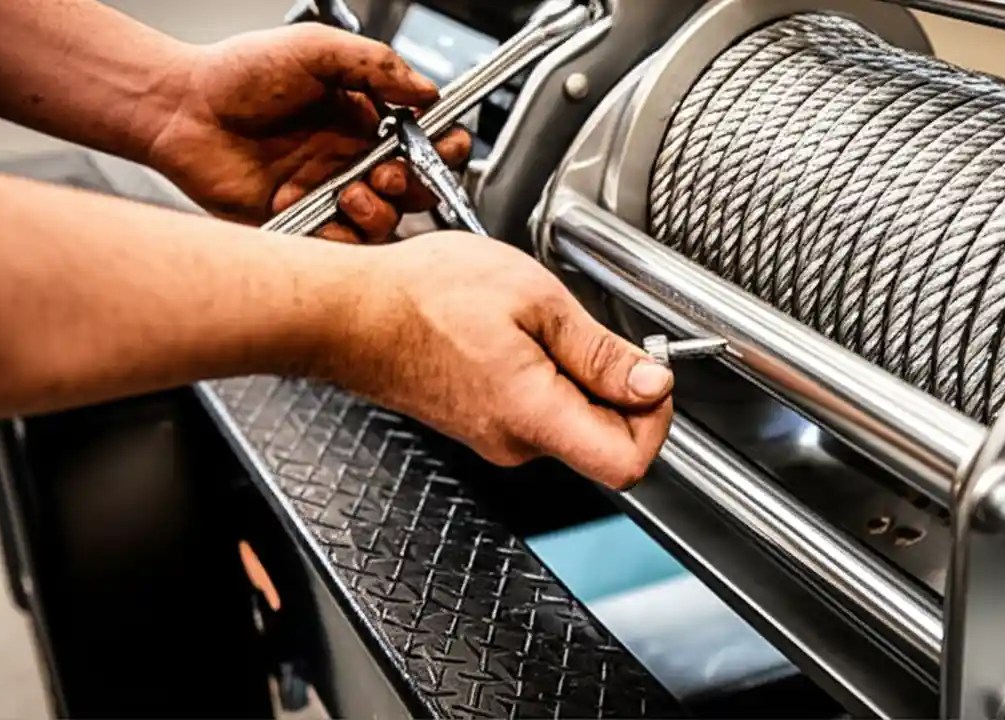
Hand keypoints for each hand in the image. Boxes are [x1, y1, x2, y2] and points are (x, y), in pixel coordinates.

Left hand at [148, 23, 470, 242]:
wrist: (181, 110)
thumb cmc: (237, 75)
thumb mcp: (314, 49)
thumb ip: (376, 65)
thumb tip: (428, 90)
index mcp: (363, 119)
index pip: (425, 139)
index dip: (443, 146)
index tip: (439, 144)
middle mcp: (351, 159)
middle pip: (416, 189)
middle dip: (416, 185)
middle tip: (390, 173)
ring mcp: (328, 193)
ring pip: (385, 222)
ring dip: (379, 212)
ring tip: (351, 192)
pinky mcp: (302, 223)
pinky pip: (342, 247)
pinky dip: (343, 238)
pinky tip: (326, 213)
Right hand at [321, 232, 675, 489]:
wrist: (349, 313)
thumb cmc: (421, 298)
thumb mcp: (532, 300)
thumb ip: (600, 351)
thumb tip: (652, 384)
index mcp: (534, 415)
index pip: (629, 464)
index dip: (656, 419)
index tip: (650, 373)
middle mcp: (516, 442)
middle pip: (606, 441)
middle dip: (621, 388)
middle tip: (596, 332)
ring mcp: (497, 437)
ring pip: (574, 421)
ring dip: (581, 376)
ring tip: (545, 324)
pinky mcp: (484, 423)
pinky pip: (540, 411)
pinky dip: (550, 376)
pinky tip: (522, 334)